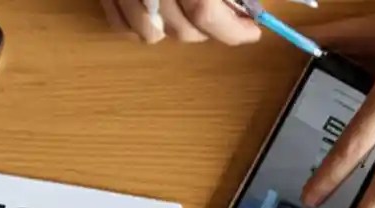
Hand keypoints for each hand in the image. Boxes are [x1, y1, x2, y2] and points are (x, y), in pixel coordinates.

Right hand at [100, 0, 259, 44]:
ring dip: (175, 29)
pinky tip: (154, 9)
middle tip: (224, 17)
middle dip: (208, 30)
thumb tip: (248, 6)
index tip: (253, 31)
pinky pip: (121, 26)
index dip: (234, 28)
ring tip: (186, 9)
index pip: (206, 12)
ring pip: (152, 34)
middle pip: (183, 29)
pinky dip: (140, 25)